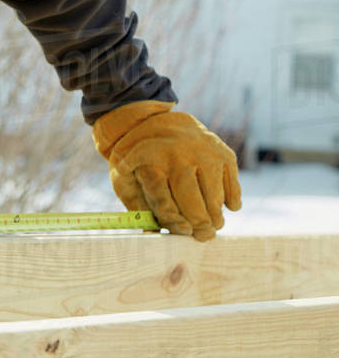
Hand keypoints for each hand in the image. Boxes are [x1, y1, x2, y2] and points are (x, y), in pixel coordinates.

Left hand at [93, 100, 241, 240]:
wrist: (155, 120)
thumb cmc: (138, 158)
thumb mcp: (124, 176)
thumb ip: (136, 206)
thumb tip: (152, 237)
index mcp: (150, 163)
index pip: (165, 204)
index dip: (175, 223)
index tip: (183, 231)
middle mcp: (178, 156)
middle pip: (194, 204)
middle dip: (200, 226)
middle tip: (203, 235)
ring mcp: (204, 153)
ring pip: (215, 198)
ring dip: (215, 217)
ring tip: (212, 224)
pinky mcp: (223, 152)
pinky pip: (233, 184)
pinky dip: (232, 200)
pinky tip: (227, 206)